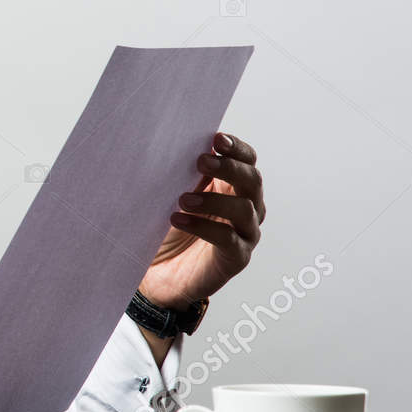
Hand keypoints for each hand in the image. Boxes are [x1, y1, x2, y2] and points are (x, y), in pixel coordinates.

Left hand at [138, 132, 264, 309]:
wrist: (159, 273)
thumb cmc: (169, 228)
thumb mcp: (175, 194)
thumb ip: (184, 173)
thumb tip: (177, 143)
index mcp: (234, 185)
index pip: (247, 160)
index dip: (236, 148)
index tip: (216, 138)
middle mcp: (248, 207)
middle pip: (252, 180)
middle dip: (229, 167)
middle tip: (201, 160)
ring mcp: (245, 233)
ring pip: (244, 209)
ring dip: (213, 199)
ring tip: (183, 198)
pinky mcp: (237, 258)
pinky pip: (228, 240)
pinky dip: (204, 227)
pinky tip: (179, 220)